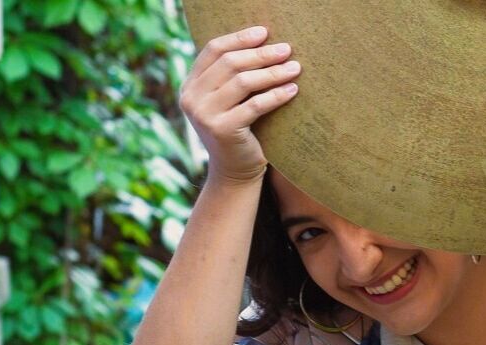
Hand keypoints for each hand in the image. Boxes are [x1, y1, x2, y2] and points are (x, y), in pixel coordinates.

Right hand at [179, 26, 301, 184]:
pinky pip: (255, 105)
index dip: (239, 38)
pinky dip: (276, 95)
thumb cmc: (239, 130)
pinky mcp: (222, 130)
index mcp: (190, 85)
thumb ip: (232, 77)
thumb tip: (264, 43)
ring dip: (272, 72)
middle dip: (261, 54)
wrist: (234, 171)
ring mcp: (204, 114)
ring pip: (242, 82)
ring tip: (295, 68)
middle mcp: (192, 98)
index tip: (264, 32)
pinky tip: (293, 89)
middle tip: (287, 49)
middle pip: (230, 63)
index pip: (213, 50)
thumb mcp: (228, 101)